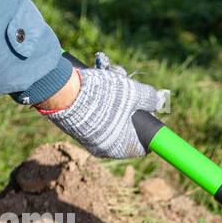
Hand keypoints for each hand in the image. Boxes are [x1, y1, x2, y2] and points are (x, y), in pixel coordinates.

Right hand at [38, 52, 169, 158]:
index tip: (147, 108)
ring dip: (115, 95)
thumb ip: (149, 97)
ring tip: (112, 73)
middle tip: (126, 83)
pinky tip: (98, 79)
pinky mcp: (77, 129)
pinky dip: (99, 99)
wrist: (60, 93)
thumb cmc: (101, 97)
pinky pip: (95, 116)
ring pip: (111, 117)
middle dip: (130, 102)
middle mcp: (106, 149)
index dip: (148, 123)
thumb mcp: (132, 93)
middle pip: (127, 126)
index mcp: (123, 147)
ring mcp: (90, 140)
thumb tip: (161, 99)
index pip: (144, 142)